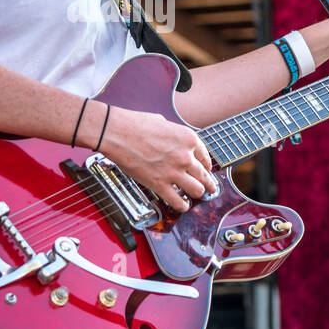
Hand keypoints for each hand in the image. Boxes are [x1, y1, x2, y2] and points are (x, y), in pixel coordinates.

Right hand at [97, 107, 216, 212]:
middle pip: (204, 176)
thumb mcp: (164, 122)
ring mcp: (173, 172)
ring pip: (197, 190)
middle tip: (211, 188)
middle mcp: (185, 156)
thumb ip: (175, 136)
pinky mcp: (160, 185)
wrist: (117, 133)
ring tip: (196, 195)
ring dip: (198, 194)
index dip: (206, 166)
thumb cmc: (136, 125)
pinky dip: (183, 206)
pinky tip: (183, 205)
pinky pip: (178, 202)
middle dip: (209, 183)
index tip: (205, 170)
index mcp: (188, 138)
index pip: (206, 157)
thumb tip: (177, 142)